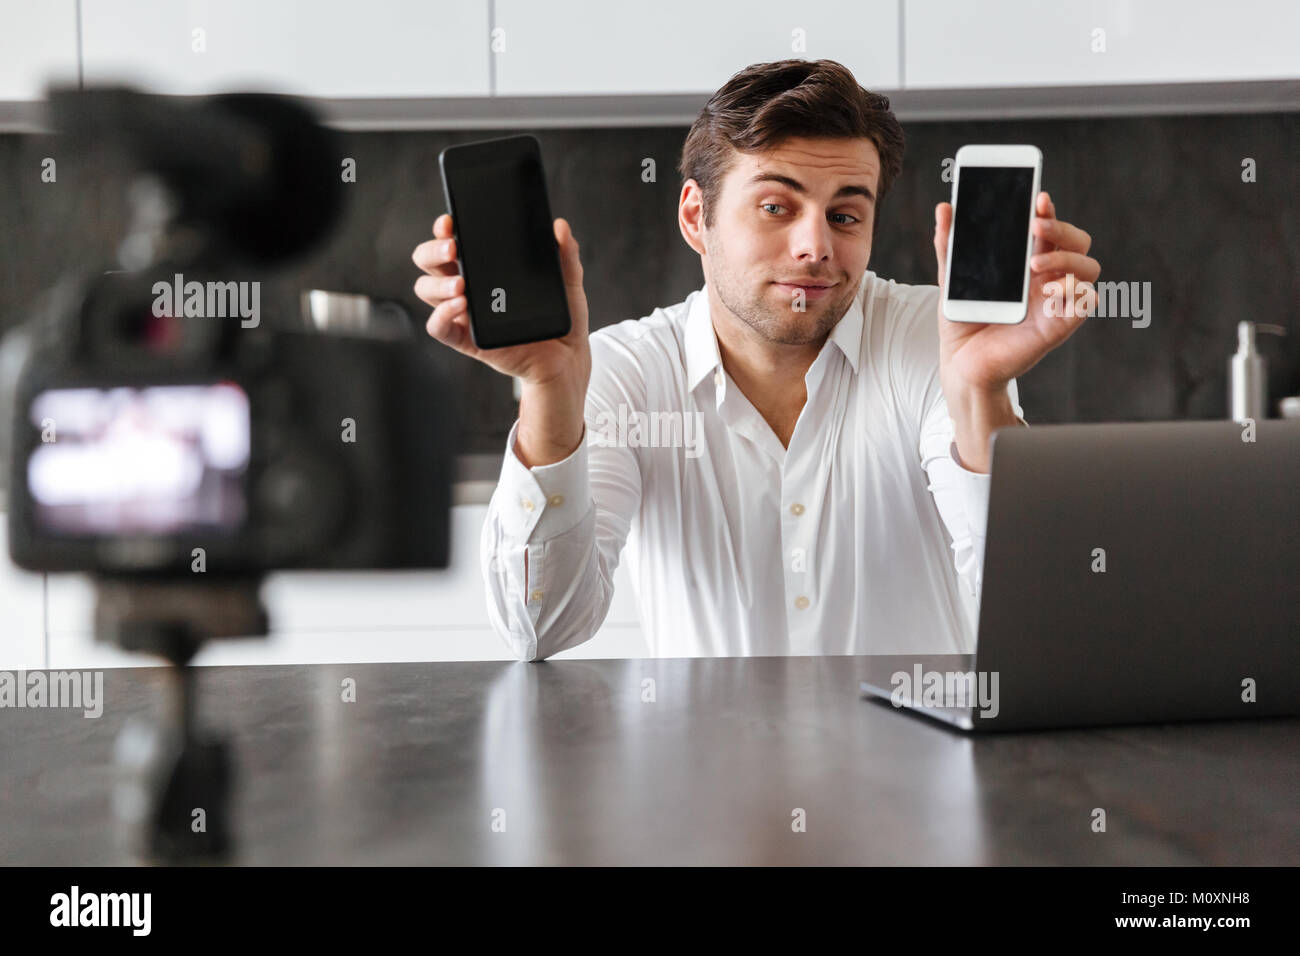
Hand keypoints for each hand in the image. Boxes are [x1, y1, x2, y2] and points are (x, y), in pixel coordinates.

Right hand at [413, 214, 592, 465]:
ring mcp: (465, 313)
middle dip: (433, 250)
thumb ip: (566, 254)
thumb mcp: (568, 282)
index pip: (452, 240)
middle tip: (453, 247)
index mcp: (485, 267)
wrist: (568, 358)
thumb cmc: (561, 317)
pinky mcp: (468, 340)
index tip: (451, 221)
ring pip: (427, 290)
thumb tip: (561, 228)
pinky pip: (439, 328)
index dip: (444, 229)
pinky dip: (442, 315)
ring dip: (437, 284)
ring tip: (461, 285)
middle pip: (430, 262)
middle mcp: (468, 287)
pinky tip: (459, 307)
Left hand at [933, 191, 1099, 394]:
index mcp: (1028, 262)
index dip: (1049, 211)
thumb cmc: (964, 319)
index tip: (1038, 197)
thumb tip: (943, 209)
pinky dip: (1076, 291)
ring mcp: (1056, 301)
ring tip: (1035, 265)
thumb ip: (949, 245)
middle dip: (1062, 228)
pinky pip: (1086, 302)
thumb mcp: (952, 278)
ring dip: (1067, 257)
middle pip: (1077, 242)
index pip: (1050, 229)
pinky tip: (1051, 290)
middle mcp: (1048, 278)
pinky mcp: (1058, 326)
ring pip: (1088, 268)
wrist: (960, 362)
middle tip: (1035, 226)